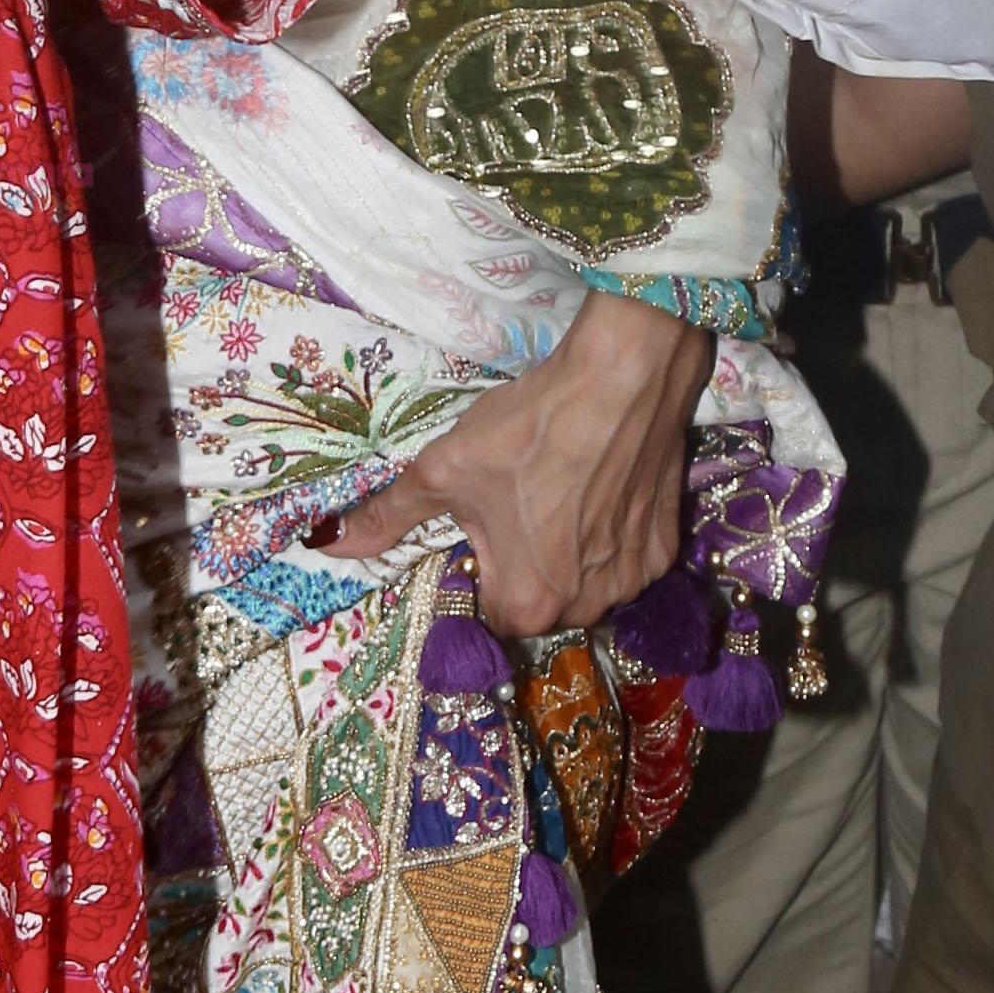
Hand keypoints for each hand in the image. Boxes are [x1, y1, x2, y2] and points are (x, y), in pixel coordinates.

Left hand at [325, 290, 709, 641]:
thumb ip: (389, 517)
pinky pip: (623, 556)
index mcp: (525, 603)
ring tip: (560, 489)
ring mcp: (632, 580)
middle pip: (538, 600)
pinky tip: (600, 486)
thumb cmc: (526, 431)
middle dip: (523, 563)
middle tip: (519, 500)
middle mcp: (585, 607)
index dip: (477, 568)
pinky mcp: (664, 548)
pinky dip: (610, 533)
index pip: (486, 612)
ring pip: (585, 581)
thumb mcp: (442, 472)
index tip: (481, 528)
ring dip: (568, 551)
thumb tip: (329, 545)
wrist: (621, 380)